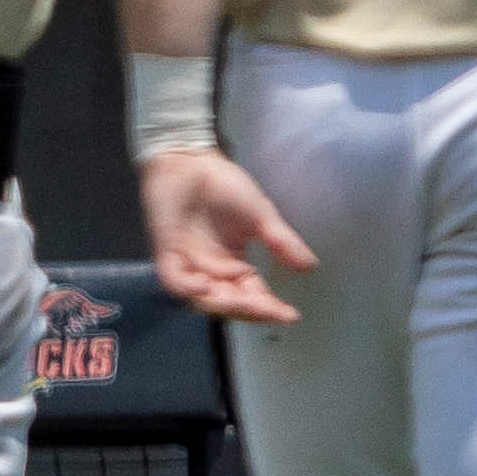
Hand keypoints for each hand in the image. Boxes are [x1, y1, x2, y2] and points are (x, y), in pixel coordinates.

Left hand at [139, 148, 314, 324]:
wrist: (190, 159)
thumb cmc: (224, 184)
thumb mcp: (261, 215)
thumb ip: (281, 242)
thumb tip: (310, 266)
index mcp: (233, 265)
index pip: (253, 295)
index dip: (270, 308)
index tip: (292, 316)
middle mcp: (210, 270)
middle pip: (230, 303)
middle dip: (250, 310)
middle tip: (270, 309)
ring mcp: (187, 263)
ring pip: (202, 299)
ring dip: (222, 304)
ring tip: (243, 302)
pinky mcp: (166, 251)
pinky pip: (173, 280)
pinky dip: (188, 288)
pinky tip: (204, 286)